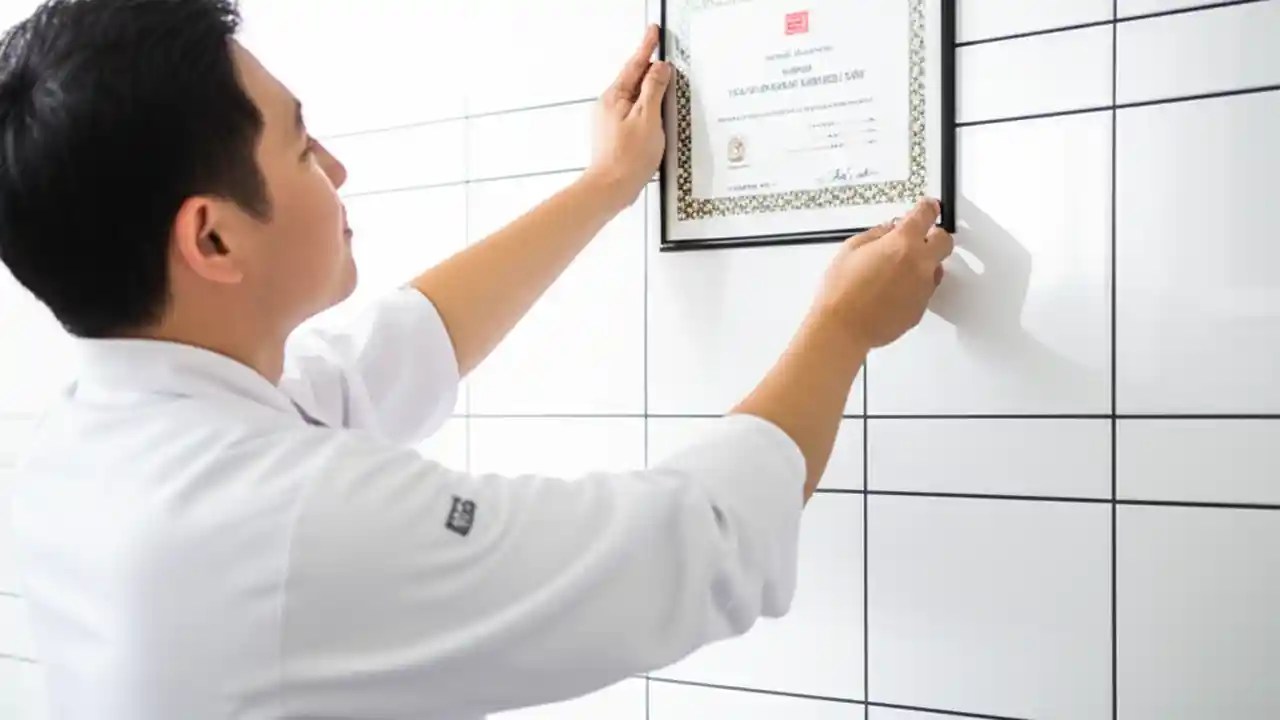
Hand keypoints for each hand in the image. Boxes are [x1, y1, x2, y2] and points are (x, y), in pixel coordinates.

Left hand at [584, 25, 671, 209]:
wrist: (611, 188)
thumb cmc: (628, 158)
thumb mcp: (648, 118)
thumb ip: (654, 90)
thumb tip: (659, 68)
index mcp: (615, 97)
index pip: (635, 64)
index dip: (647, 47)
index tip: (653, 32)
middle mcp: (608, 106)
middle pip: (633, 79)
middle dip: (649, 68)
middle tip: (663, 56)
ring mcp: (610, 121)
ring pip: (634, 97)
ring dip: (649, 90)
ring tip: (664, 85)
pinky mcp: (615, 134)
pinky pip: (633, 112)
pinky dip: (646, 108)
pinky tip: (656, 115)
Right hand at [813, 198, 953, 349]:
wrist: (843, 328)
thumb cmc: (841, 292)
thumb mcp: (850, 249)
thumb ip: (876, 235)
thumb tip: (888, 231)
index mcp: (902, 243)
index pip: (925, 215)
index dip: (927, 207)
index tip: (929, 206)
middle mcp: (920, 264)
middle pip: (945, 241)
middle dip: (935, 236)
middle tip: (919, 237)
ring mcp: (923, 288)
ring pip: (934, 268)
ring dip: (923, 263)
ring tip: (895, 271)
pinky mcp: (920, 309)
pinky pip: (923, 290)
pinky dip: (913, 286)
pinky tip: (891, 291)